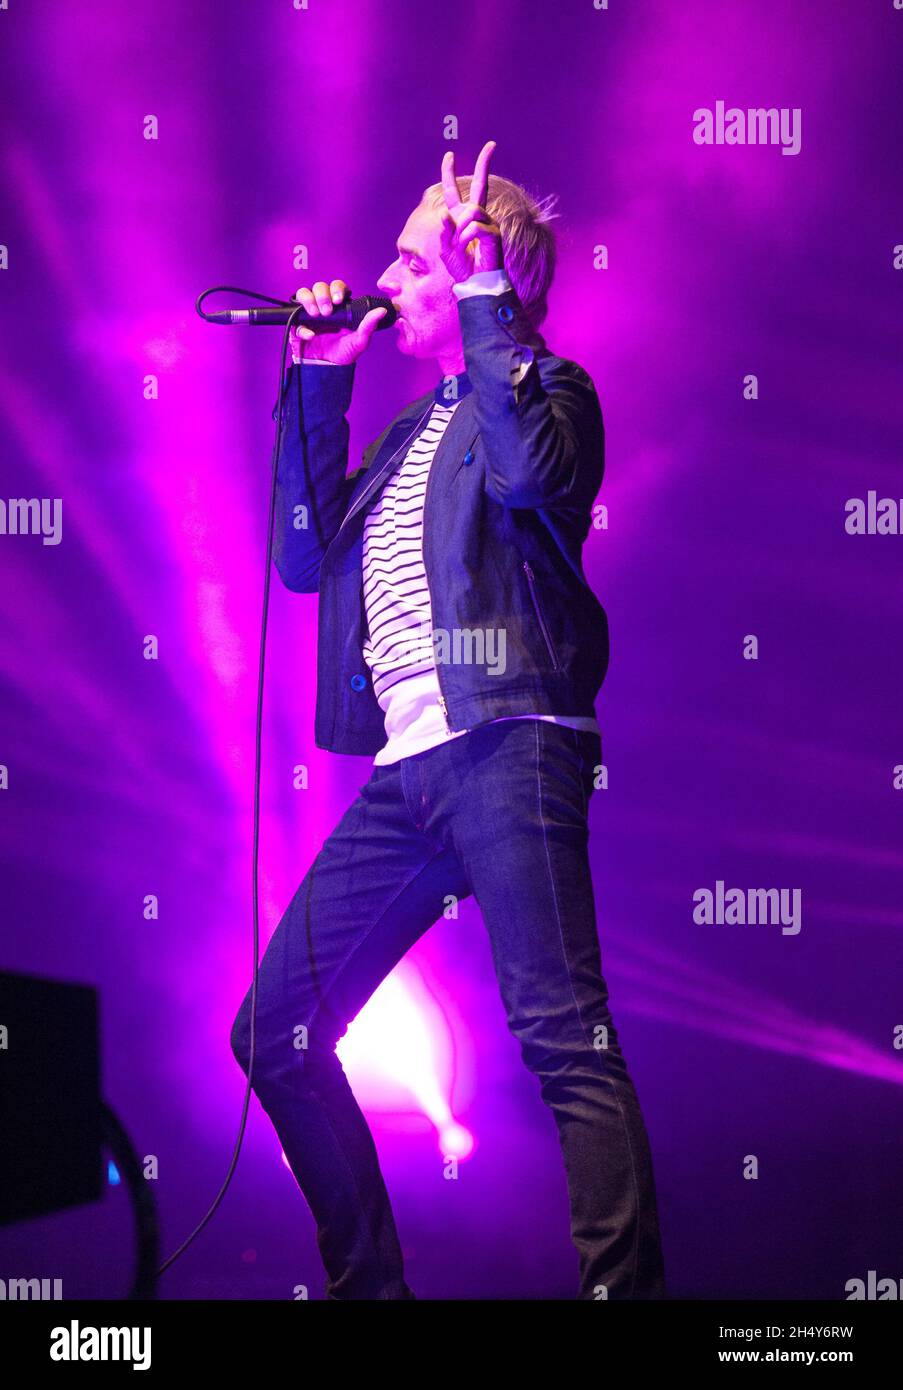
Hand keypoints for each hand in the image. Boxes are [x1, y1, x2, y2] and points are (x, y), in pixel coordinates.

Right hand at [288, 278, 387, 365]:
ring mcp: (309, 315)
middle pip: (319, 287)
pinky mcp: (297, 326)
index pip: (337, 287)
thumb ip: (369, 326)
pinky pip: (294, 319)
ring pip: (304, 294)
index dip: (336, 288)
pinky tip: (311, 336)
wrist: (328, 370)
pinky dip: (302, 327)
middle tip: (327, 312)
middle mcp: (323, 307)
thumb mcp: (359, 342)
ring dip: (309, 301)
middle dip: (322, 295)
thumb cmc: (343, 354)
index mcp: (339, 308)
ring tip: (316, 315)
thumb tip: (381, 311)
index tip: (338, 300)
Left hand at [438, 140, 503, 282]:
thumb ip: (443, 232)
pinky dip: (466, 239)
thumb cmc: (462, 267)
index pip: (453, 191)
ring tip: (460, 246)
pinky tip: (469, 249)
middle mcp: (476, 216)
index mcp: (461, 217)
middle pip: (480, 184)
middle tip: (491, 144)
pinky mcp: (494, 233)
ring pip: (470, 211)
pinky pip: (474, 227)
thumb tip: (444, 215)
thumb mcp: (445, 249)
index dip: (449, 174)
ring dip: (460, 230)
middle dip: (484, 163)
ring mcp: (487, 223)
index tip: (449, 155)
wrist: (476, 283)